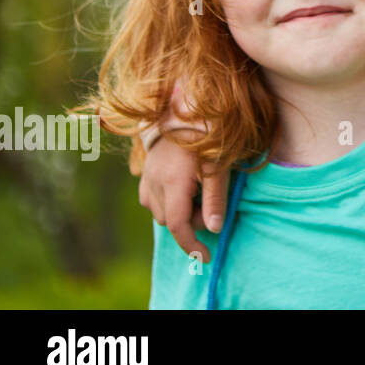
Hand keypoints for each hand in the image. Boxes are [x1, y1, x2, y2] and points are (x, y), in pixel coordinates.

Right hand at [139, 131, 228, 262]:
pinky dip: (169, 202)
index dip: (190, 245)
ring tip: (200, 191)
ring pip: (160, 212)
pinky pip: (153, 200)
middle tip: (211, 202)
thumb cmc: (206, 134)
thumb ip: (216, 198)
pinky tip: (185, 187)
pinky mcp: (145, 173)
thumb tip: (214, 229)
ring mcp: (146, 177)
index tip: (205, 257)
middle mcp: (154, 182)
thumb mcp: (218, 165)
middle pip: (170, 220)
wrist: (183, 107)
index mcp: (172, 182)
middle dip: (191, 221)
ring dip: (180, 211)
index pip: (177, 224)